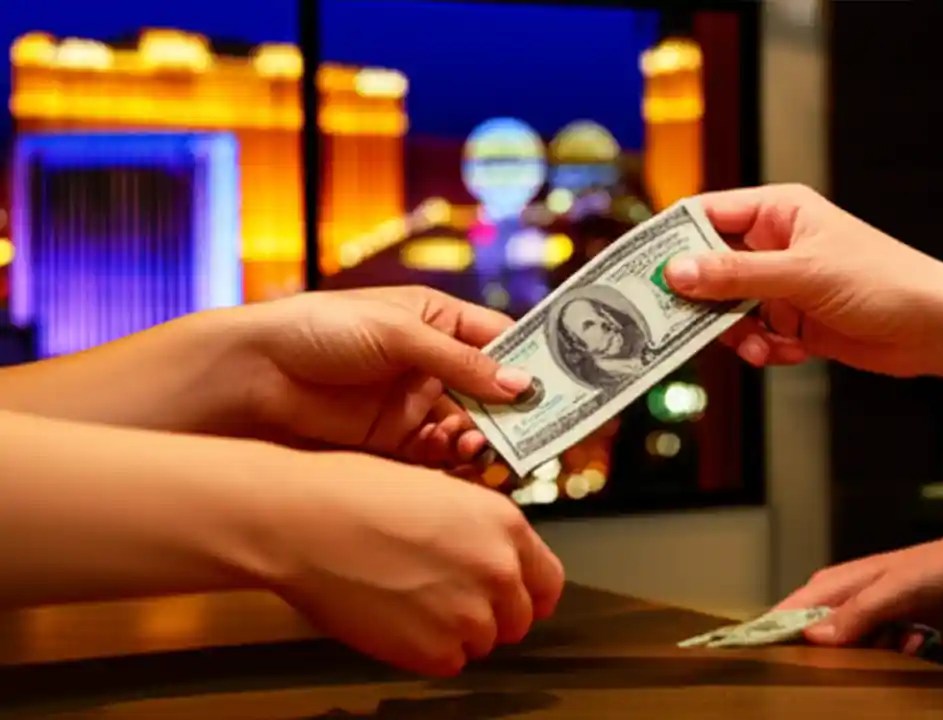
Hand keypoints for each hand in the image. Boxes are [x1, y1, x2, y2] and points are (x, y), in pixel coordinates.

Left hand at [241, 286, 530, 468]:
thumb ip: (461, 364)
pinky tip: (456, 457)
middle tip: (532, 430)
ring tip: (480, 444)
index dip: (532, 362)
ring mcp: (414, 405)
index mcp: (439, 322)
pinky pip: (441, 457)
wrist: (252, 375)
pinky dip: (454, 460)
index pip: (502, 341)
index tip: (562, 385)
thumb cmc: (319, 330)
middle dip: (513, 412)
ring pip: (472, 428)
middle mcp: (433, 365)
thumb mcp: (399, 334)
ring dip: (483, 438)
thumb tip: (521, 386)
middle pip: (493, 392)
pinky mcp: (394, 442)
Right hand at [267, 451, 564, 675]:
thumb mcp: (441, 492)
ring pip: (483, 642)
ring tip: (412, 603)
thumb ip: (479, 531)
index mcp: (505, 524)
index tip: (518, 599)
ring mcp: (469, 614)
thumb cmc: (357, 494)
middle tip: (449, 600)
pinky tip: (397, 620)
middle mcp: (498, 571)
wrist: (305, 522)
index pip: (548, 580)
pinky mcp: (434, 651)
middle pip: (519, 618)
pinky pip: (449, 663)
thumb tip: (491, 558)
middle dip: (492, 614)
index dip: (530, 592)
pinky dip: (427, 651)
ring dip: (457, 631)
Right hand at [663, 184, 942, 376]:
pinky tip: (784, 351)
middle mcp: (776, 244)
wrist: (932, 328)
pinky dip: (762, 347)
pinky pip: (754, 334)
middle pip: (710, 267)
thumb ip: (736, 275)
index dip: (670, 240)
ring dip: (735, 331)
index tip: (637, 267)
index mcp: (778, 212)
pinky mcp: (794, 320)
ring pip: (729, 308)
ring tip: (755, 343)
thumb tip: (678, 271)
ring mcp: (783, 284)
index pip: (705, 216)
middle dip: (700, 298)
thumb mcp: (801, 274)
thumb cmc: (884, 281)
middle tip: (674, 321)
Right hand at [775, 526, 942, 653]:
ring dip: (871, 659)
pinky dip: (894, 658)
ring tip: (903, 638)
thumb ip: (855, 614)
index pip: (784, 615)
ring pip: (847, 654)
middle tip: (865, 655)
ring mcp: (866, 618)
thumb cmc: (939, 571)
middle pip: (814, 642)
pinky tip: (916, 642)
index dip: (769, 638)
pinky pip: (877, 657)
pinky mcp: (889, 632)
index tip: (763, 666)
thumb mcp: (896, 591)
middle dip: (831, 659)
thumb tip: (810, 638)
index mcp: (832, 585)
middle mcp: (842, 601)